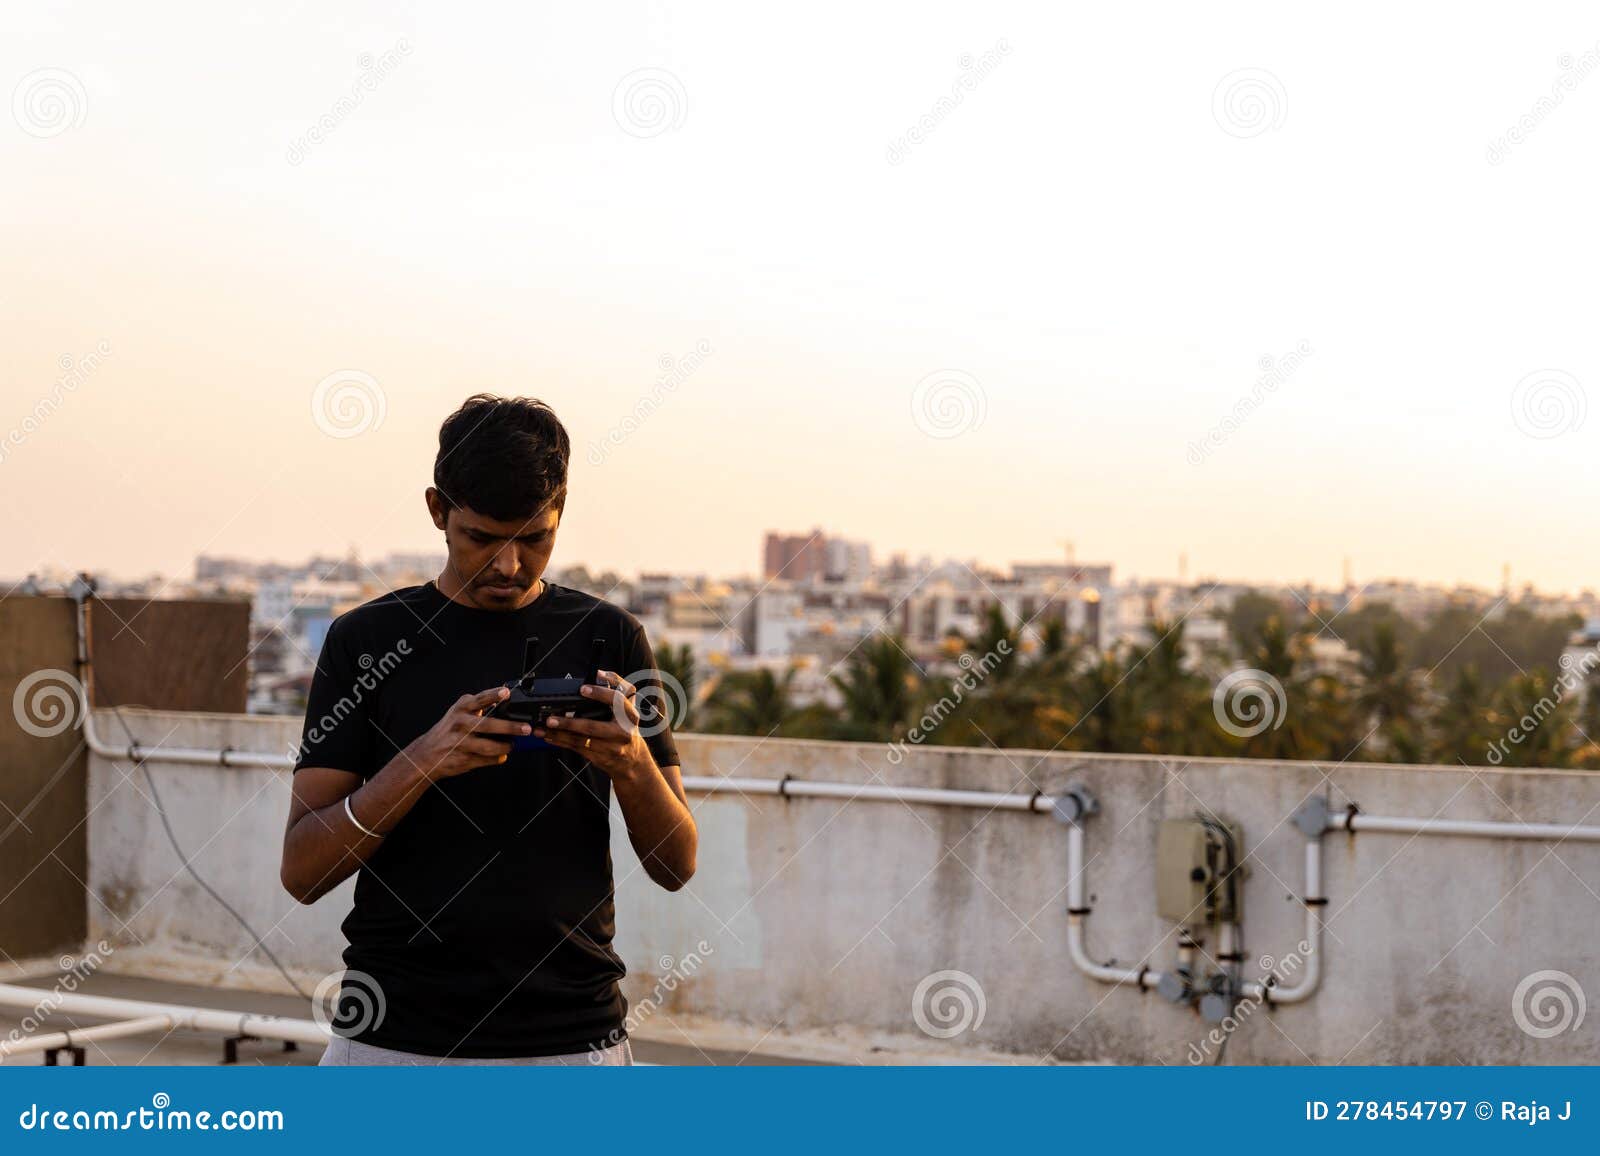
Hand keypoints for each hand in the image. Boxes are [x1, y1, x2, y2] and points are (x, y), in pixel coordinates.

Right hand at [405, 687, 531, 782]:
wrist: (426, 754)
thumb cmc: (448, 730)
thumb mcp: (459, 712)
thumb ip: (479, 705)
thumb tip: (505, 697)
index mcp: (462, 709)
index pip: (480, 699)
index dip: (494, 695)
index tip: (506, 692)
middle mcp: (461, 724)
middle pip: (488, 725)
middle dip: (509, 727)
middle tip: (525, 728)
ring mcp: (462, 743)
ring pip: (489, 746)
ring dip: (505, 747)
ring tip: (512, 745)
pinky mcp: (464, 759)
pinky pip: (486, 760)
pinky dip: (497, 758)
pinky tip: (501, 755)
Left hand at [534, 670, 655, 782]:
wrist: (633, 759)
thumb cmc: (626, 726)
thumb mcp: (628, 705)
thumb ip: (617, 686)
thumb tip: (599, 673)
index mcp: (629, 715)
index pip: (616, 701)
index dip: (600, 694)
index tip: (583, 689)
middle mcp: (622, 732)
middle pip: (592, 727)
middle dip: (569, 723)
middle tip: (551, 719)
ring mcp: (610, 748)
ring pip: (580, 741)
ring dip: (559, 734)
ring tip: (543, 728)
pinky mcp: (600, 757)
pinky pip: (577, 749)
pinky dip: (561, 742)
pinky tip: (549, 737)